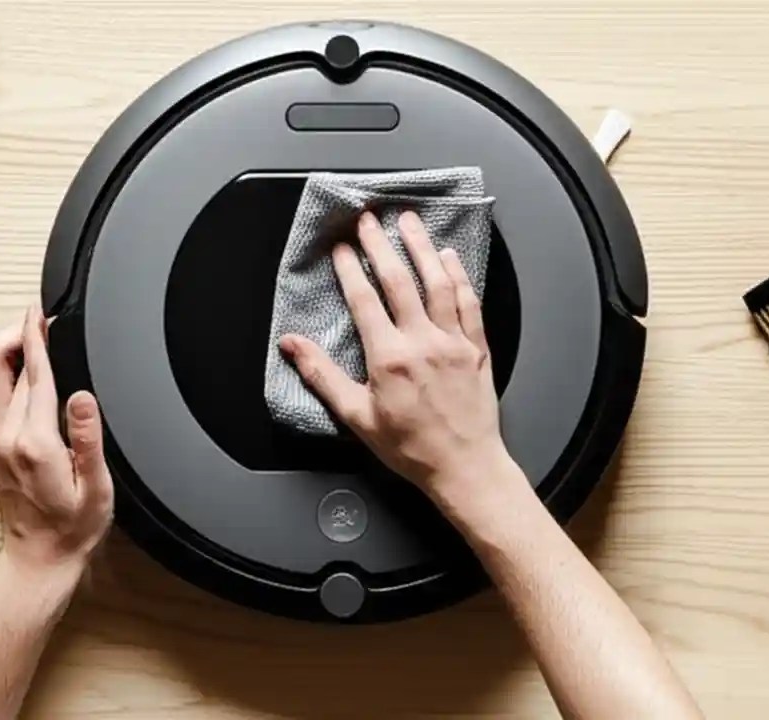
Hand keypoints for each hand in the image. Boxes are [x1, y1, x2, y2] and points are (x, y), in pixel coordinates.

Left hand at [0, 305, 113, 580]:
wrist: (39, 561)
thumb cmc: (72, 529)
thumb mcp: (96, 487)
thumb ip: (88, 438)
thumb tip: (82, 396)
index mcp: (34, 442)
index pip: (33, 375)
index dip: (34, 337)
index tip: (37, 311)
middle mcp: (6, 436)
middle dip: (14, 334)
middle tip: (38, 318)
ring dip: (9, 351)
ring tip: (36, 337)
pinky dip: (11, 372)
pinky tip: (31, 371)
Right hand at [280, 211, 511, 504]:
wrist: (464, 467)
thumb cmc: (409, 448)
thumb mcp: (356, 416)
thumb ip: (322, 375)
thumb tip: (291, 345)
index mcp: (388, 358)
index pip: (365, 300)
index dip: (351, 270)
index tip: (341, 248)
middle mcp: (422, 342)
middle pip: (400, 281)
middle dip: (382, 245)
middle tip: (370, 219)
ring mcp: (454, 342)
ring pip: (437, 283)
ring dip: (422, 248)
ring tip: (410, 221)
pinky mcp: (477, 348)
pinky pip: (469, 302)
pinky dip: (458, 276)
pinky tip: (449, 257)